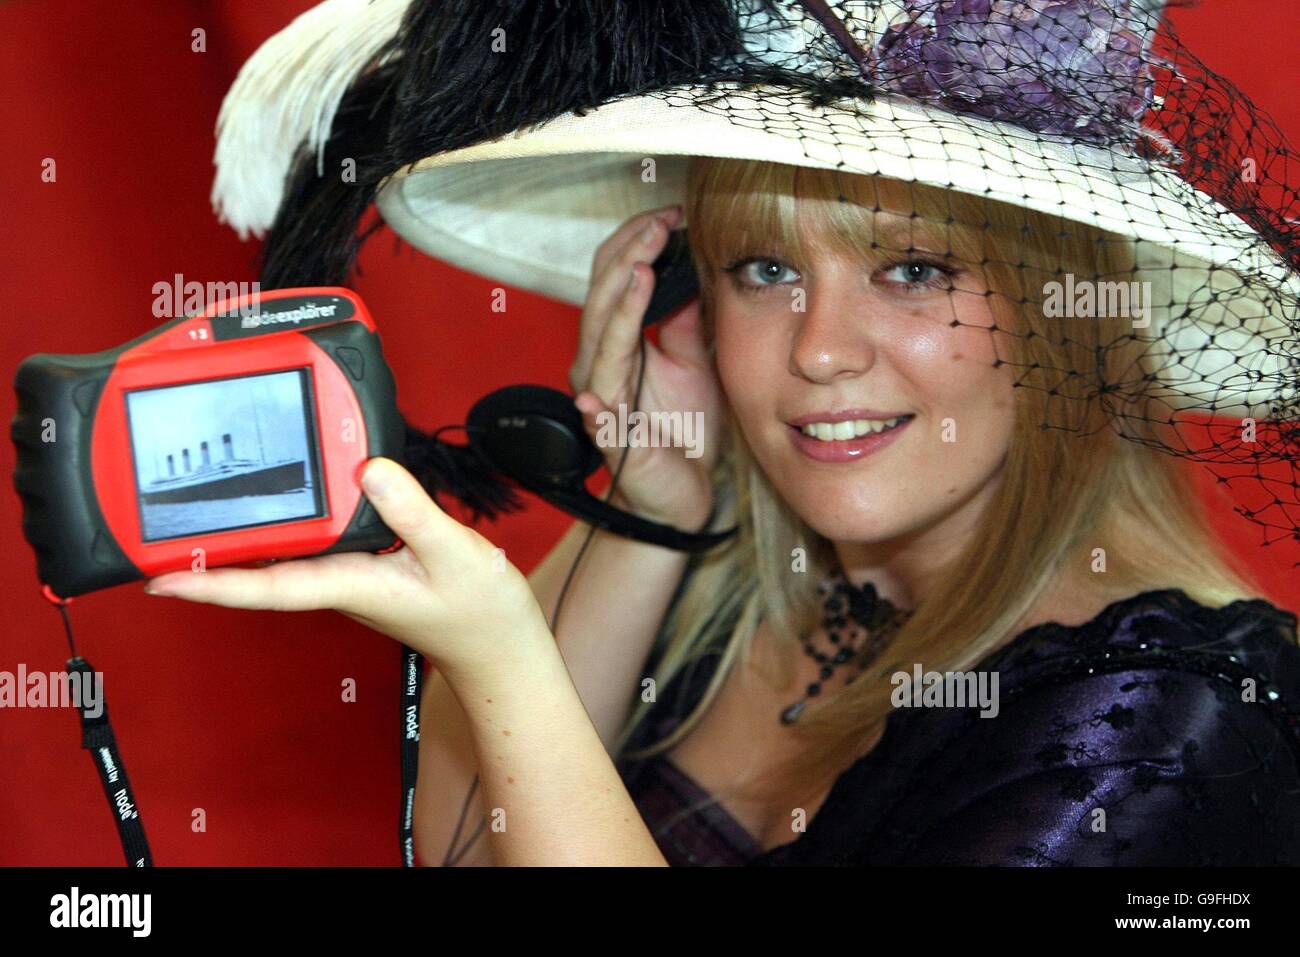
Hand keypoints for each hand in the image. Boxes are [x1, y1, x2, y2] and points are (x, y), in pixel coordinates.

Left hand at [143, 457, 549, 680]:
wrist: (500, 647)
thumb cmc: (480, 614)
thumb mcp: (454, 555)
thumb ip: (412, 511)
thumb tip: (367, 468)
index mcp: (349, 584)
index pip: (266, 587)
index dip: (210, 584)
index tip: (158, 580)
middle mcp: (339, 581)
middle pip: (261, 567)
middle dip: (210, 551)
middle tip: (158, 521)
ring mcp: (351, 575)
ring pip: (286, 552)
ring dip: (246, 533)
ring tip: (202, 502)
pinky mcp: (367, 564)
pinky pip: (318, 540)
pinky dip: (295, 517)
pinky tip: (291, 493)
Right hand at [569, 205, 723, 529]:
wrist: (683, 490)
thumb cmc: (684, 426)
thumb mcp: (693, 358)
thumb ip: (685, 316)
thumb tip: (692, 265)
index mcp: (617, 342)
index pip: (613, 279)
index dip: (636, 242)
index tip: (671, 214)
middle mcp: (600, 367)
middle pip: (602, 303)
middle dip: (628, 258)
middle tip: (658, 226)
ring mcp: (602, 404)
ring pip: (600, 350)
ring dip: (617, 312)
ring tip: (637, 272)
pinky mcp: (613, 445)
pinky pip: (599, 424)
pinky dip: (594, 411)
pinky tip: (592, 396)